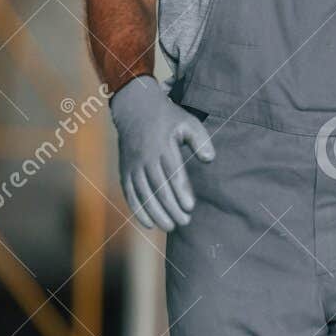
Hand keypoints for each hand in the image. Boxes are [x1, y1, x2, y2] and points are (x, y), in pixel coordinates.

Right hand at [110, 76, 214, 231]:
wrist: (135, 109)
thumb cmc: (168, 118)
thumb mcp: (188, 122)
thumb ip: (201, 140)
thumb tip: (210, 159)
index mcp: (163, 146)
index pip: (173, 173)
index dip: (181, 191)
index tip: (190, 207)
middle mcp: (146, 157)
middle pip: (158, 188)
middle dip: (171, 208)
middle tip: (184, 221)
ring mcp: (133, 165)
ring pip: (143, 194)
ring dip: (156, 213)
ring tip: (171, 226)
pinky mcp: (125, 171)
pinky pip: (130, 194)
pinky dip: (138, 210)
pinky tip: (149, 224)